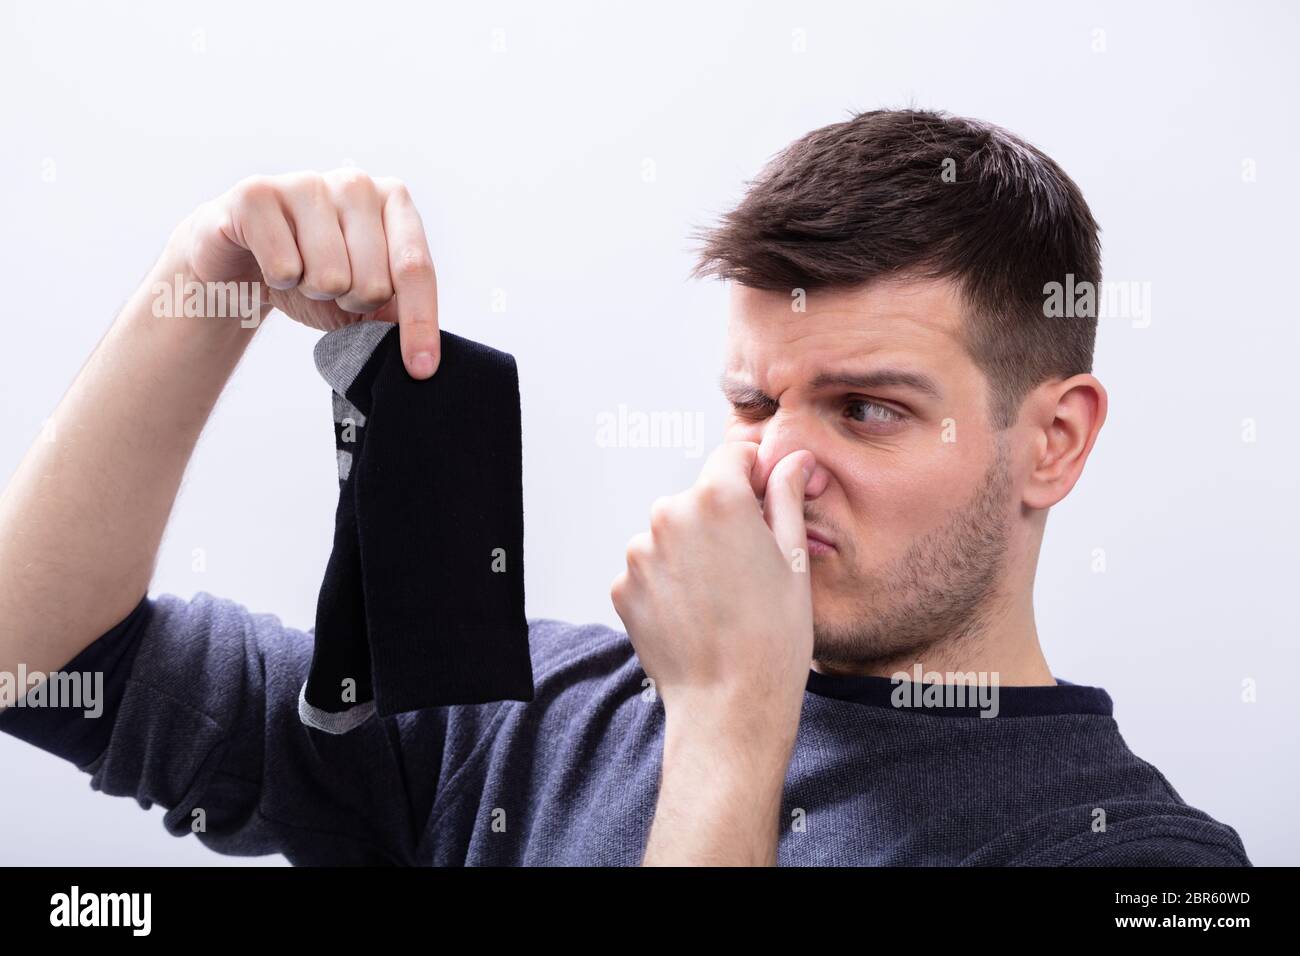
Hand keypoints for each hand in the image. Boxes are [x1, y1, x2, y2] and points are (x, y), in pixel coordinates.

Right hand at [171, 169, 440, 377]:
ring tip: (300, 272)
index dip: (420, 324)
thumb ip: (397, 315)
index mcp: (394, 202)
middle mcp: (356, 184)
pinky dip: (279, 282)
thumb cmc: (313, 276)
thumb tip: (420, 360)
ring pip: (330, 278)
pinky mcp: (257, 194)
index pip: (416, 269)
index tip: (420, 370)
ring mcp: (306, 183)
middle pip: (374, 282)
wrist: (241, 260)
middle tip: (330, 287)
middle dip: (351, 303)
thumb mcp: (366, 300)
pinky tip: (271, 263)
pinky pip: (284, 268)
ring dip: (312, 291)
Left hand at [610, 442, 815, 750]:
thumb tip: (792, 460)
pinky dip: (669, 583)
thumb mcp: (794, 560)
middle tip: (750, 565)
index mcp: (718, 498)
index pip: (732, 455)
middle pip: (698, 496)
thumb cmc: (773, 639)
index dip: (753, 471)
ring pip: (671, 534)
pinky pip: (650, 569)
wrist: (729, 708)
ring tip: (721, 598)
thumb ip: (786, 498)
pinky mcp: (622, 586)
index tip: (766, 491)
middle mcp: (668, 514)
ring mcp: (639, 552)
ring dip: (691, 551)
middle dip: (722, 517)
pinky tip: (695, 615)